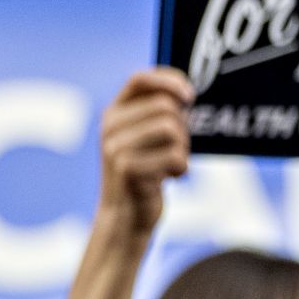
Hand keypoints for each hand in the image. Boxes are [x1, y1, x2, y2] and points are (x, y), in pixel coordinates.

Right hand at [97, 67, 193, 233]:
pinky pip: (175, 156)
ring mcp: (115, 149)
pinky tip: (170, 178)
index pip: (140, 80)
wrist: (125, 218)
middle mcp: (110, 128)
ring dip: (182, 147)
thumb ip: (157, 114)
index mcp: (113, 115)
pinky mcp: (128, 170)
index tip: (189, 96)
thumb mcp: (144, 139)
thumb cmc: (144, 174)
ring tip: (172, 163)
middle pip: (165, 106)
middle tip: (177, 147)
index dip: (169, 81)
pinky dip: (181, 168)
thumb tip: (186, 92)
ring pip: (171, 129)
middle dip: (182, 126)